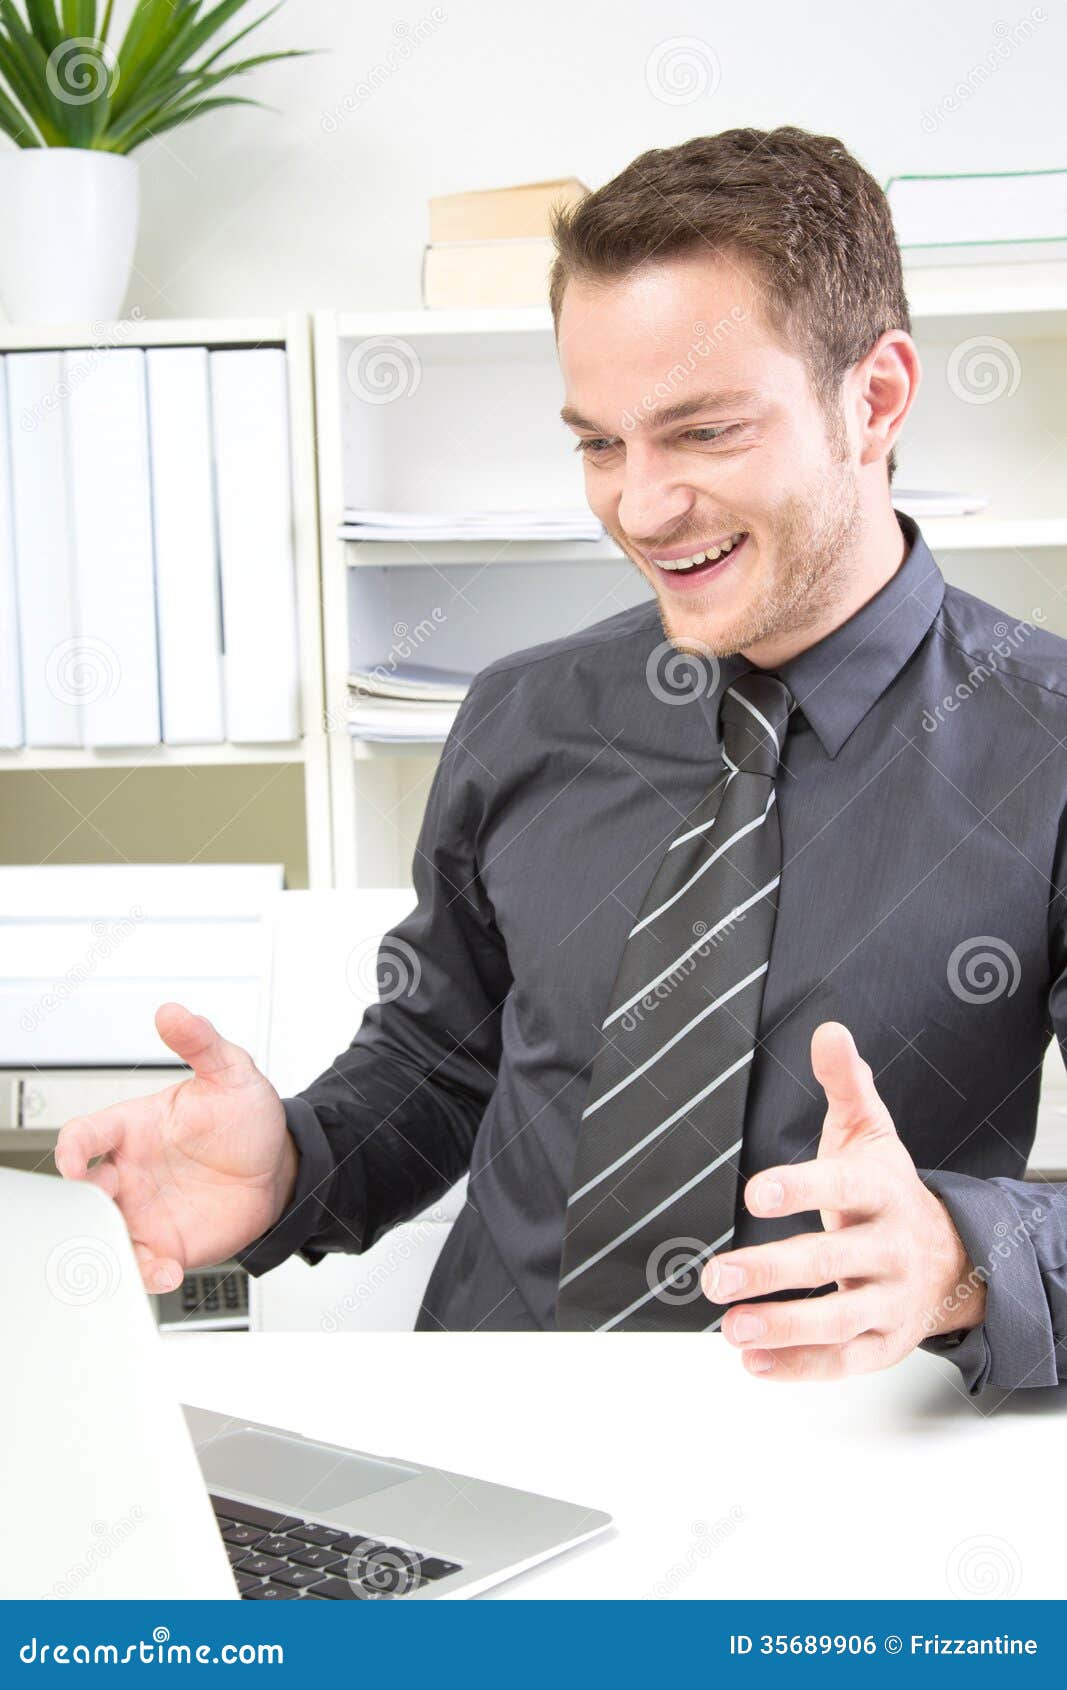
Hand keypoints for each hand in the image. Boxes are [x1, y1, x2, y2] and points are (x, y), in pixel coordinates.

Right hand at [54, 1003, 296, 1293]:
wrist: (279, 1163)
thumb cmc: (244, 1117)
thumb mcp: (230, 1072)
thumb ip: (201, 1042)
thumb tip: (173, 1012)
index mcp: (134, 1128)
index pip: (86, 1135)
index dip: (74, 1149)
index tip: (77, 1162)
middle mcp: (130, 1172)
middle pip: (84, 1193)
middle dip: (83, 1206)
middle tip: (104, 1212)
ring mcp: (144, 1210)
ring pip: (106, 1235)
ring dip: (108, 1249)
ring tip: (132, 1255)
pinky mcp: (166, 1243)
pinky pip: (142, 1265)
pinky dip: (146, 1274)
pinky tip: (166, 1272)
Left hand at [701, 1020, 985, 1378]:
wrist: (955, 1258)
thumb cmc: (890, 1192)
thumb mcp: (871, 1134)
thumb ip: (846, 1085)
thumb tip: (828, 1031)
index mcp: (883, 1191)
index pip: (845, 1186)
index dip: (802, 1187)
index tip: (755, 1192)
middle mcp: (891, 1248)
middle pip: (834, 1261)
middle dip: (772, 1269)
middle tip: (715, 1275)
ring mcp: (891, 1301)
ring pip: (840, 1319)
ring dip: (784, 1328)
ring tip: (732, 1327)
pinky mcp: (885, 1344)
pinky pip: (845, 1361)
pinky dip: (800, 1367)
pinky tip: (754, 1363)